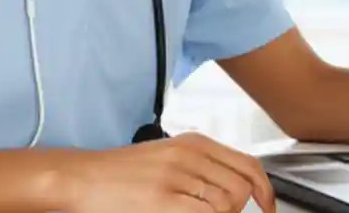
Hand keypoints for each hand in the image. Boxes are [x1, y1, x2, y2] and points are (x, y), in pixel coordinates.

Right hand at [60, 132, 275, 212]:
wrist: (81, 178)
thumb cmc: (119, 173)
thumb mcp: (167, 158)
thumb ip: (201, 169)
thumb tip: (234, 193)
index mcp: (194, 143)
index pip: (248, 165)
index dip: (265, 191)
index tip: (267, 207)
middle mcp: (189, 156)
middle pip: (240, 189)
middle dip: (240, 211)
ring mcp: (176, 178)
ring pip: (226, 204)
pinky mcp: (163, 201)